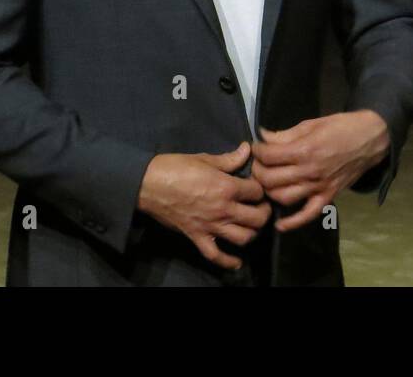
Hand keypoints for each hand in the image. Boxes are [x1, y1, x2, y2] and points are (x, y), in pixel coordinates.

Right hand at [136, 141, 272, 269]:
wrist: (148, 184)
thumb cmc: (175, 167)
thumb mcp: (204, 159)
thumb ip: (229, 159)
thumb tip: (247, 149)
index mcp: (226, 187)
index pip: (256, 191)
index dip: (259, 187)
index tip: (255, 186)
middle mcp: (223, 209)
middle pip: (257, 218)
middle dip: (264, 212)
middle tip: (261, 206)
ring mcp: (211, 226)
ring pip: (243, 238)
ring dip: (252, 233)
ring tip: (250, 225)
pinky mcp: (197, 237)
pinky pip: (216, 255)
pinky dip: (228, 262)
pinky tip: (237, 262)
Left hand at [250, 110, 389, 231]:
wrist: (370, 138)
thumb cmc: (340, 127)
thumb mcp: (311, 124)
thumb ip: (284, 134)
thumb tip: (262, 137)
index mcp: (305, 150)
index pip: (268, 156)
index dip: (257, 150)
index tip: (256, 147)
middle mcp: (309, 171)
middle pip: (270, 179)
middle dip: (258, 171)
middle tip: (258, 164)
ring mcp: (319, 187)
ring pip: (283, 198)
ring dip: (269, 192)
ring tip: (266, 183)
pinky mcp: (328, 197)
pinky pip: (308, 215)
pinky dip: (292, 223)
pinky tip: (279, 224)